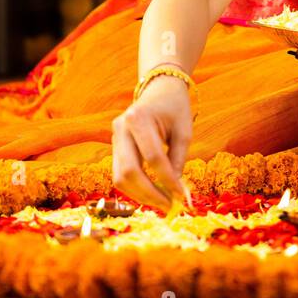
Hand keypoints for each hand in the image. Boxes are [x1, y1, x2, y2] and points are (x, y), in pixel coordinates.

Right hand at [110, 74, 193, 211]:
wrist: (159, 89)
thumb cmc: (175, 108)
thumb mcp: (184, 131)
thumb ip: (178, 161)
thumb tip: (178, 194)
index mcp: (139, 118)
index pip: (152, 157)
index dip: (167, 180)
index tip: (182, 197)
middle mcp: (121, 128)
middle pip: (129, 172)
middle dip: (150, 194)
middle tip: (170, 207)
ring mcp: (114, 138)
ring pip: (120, 178)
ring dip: (141, 195)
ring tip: (164, 203)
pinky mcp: (114, 147)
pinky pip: (121, 174)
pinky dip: (136, 188)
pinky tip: (154, 194)